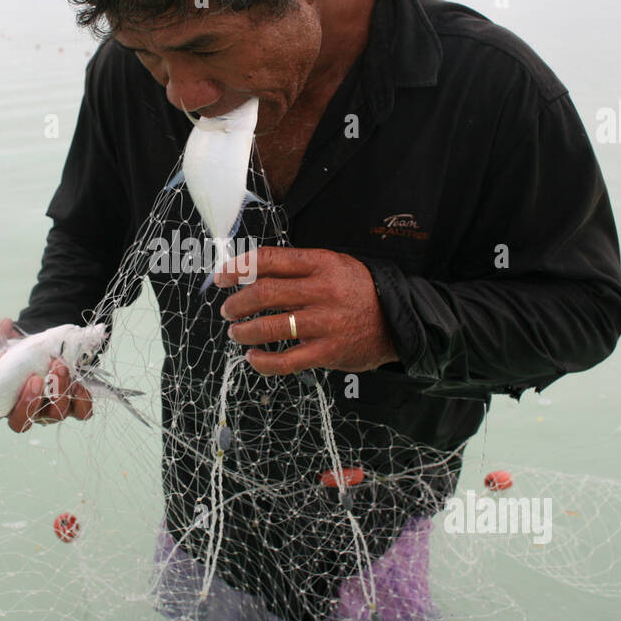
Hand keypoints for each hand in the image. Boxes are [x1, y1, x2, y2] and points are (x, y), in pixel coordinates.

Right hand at [0, 318, 93, 432]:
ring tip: (61, 365)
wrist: (44, 342)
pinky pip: (83, 411)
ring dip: (62, 389)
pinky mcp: (75, 401)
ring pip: (61, 412)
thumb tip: (4, 325)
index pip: (17, 422)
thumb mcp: (1, 339)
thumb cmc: (18, 348)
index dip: (23, 408)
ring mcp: (55, 407)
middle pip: (41, 418)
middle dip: (45, 395)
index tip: (32, 380)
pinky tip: (79, 383)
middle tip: (48, 368)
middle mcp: (36, 410)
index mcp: (13, 404)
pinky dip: (83, 400)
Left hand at [212, 247, 399, 374]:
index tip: (222, 277)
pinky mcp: (327, 352)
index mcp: (321, 264)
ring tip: (237, 332)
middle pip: (264, 293)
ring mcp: (325, 323)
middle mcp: (321, 291)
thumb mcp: (334, 266)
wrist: (398, 320)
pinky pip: (285, 360)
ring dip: (245, 331)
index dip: (238, 267)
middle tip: (228, 310)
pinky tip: (254, 357)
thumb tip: (253, 273)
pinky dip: (262, 361)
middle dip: (237, 303)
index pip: (269, 259)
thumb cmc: (359, 292)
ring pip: (270, 327)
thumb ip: (299, 268)